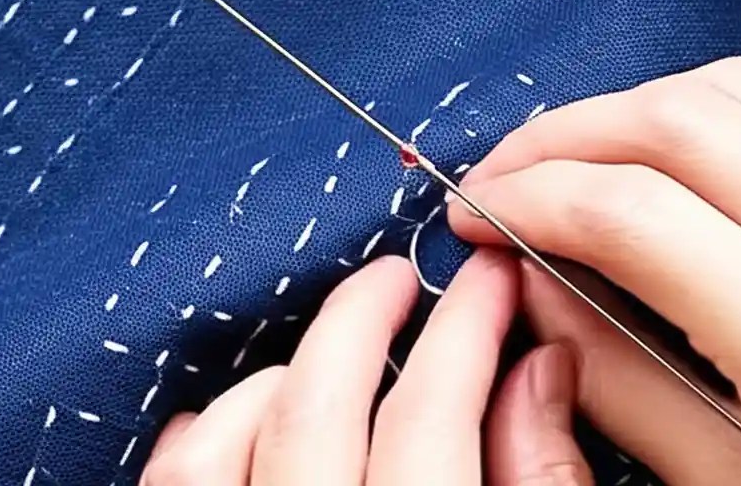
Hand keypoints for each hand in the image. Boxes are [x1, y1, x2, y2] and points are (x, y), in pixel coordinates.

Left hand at [141, 252, 594, 484]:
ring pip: (219, 447)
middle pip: (313, 410)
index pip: (428, 415)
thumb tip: (540, 367)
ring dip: (274, 378)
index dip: (467, 327)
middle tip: (398, 278)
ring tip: (321, 356)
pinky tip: (228, 418)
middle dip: (359, 319)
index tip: (492, 276)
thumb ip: (543, 477)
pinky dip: (198, 439)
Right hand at [449, 57, 740, 485]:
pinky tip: (666, 160)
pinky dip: (706, 117)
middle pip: (680, 119)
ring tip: (574, 157)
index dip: (528, 196)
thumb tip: (534, 284)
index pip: (630, 212)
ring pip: (739, 91)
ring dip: (631, 108)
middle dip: (564, 132)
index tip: (480, 211)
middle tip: (509, 171)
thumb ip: (615, 382)